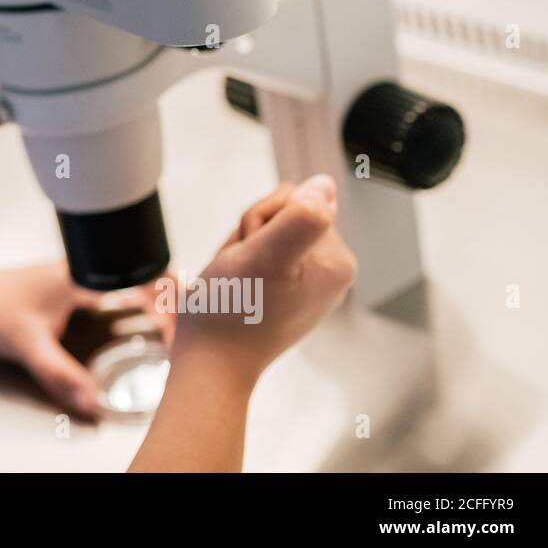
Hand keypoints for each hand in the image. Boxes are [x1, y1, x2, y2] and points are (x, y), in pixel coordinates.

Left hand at [0, 262, 162, 419]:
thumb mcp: (28, 345)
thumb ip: (59, 373)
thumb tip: (91, 400)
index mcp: (82, 272)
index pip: (140, 274)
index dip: (166, 300)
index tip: (171, 330)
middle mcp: (85, 266)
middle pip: (143, 270)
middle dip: (170, 297)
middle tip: (178, 329)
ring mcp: (80, 272)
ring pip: (131, 275)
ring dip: (155, 296)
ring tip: (167, 327)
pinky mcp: (74, 282)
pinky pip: (118, 284)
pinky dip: (137, 299)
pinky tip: (137, 319)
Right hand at [170, 174, 357, 389]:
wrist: (209, 362)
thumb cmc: (231, 314)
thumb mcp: (264, 257)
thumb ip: (300, 219)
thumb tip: (324, 185)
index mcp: (337, 261)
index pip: (294, 200)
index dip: (259, 220)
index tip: (251, 254)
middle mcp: (331, 271)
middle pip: (282, 214)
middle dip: (250, 234)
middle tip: (240, 269)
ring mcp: (309, 282)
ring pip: (266, 233)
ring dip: (241, 249)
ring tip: (236, 280)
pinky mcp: (287, 291)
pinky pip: (261, 254)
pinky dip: (241, 263)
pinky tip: (237, 287)